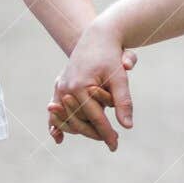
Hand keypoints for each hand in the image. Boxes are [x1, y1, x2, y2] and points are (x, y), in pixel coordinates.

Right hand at [48, 26, 136, 150]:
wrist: (96, 37)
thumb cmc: (110, 56)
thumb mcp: (119, 78)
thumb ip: (123, 102)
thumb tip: (127, 126)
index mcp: (81, 86)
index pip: (95, 117)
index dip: (106, 133)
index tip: (115, 145)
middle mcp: (67, 89)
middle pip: (80, 121)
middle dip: (95, 133)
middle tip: (113, 141)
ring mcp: (60, 87)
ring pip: (68, 118)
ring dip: (80, 129)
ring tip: (99, 136)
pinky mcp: (59, 86)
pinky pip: (56, 110)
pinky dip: (57, 123)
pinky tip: (58, 138)